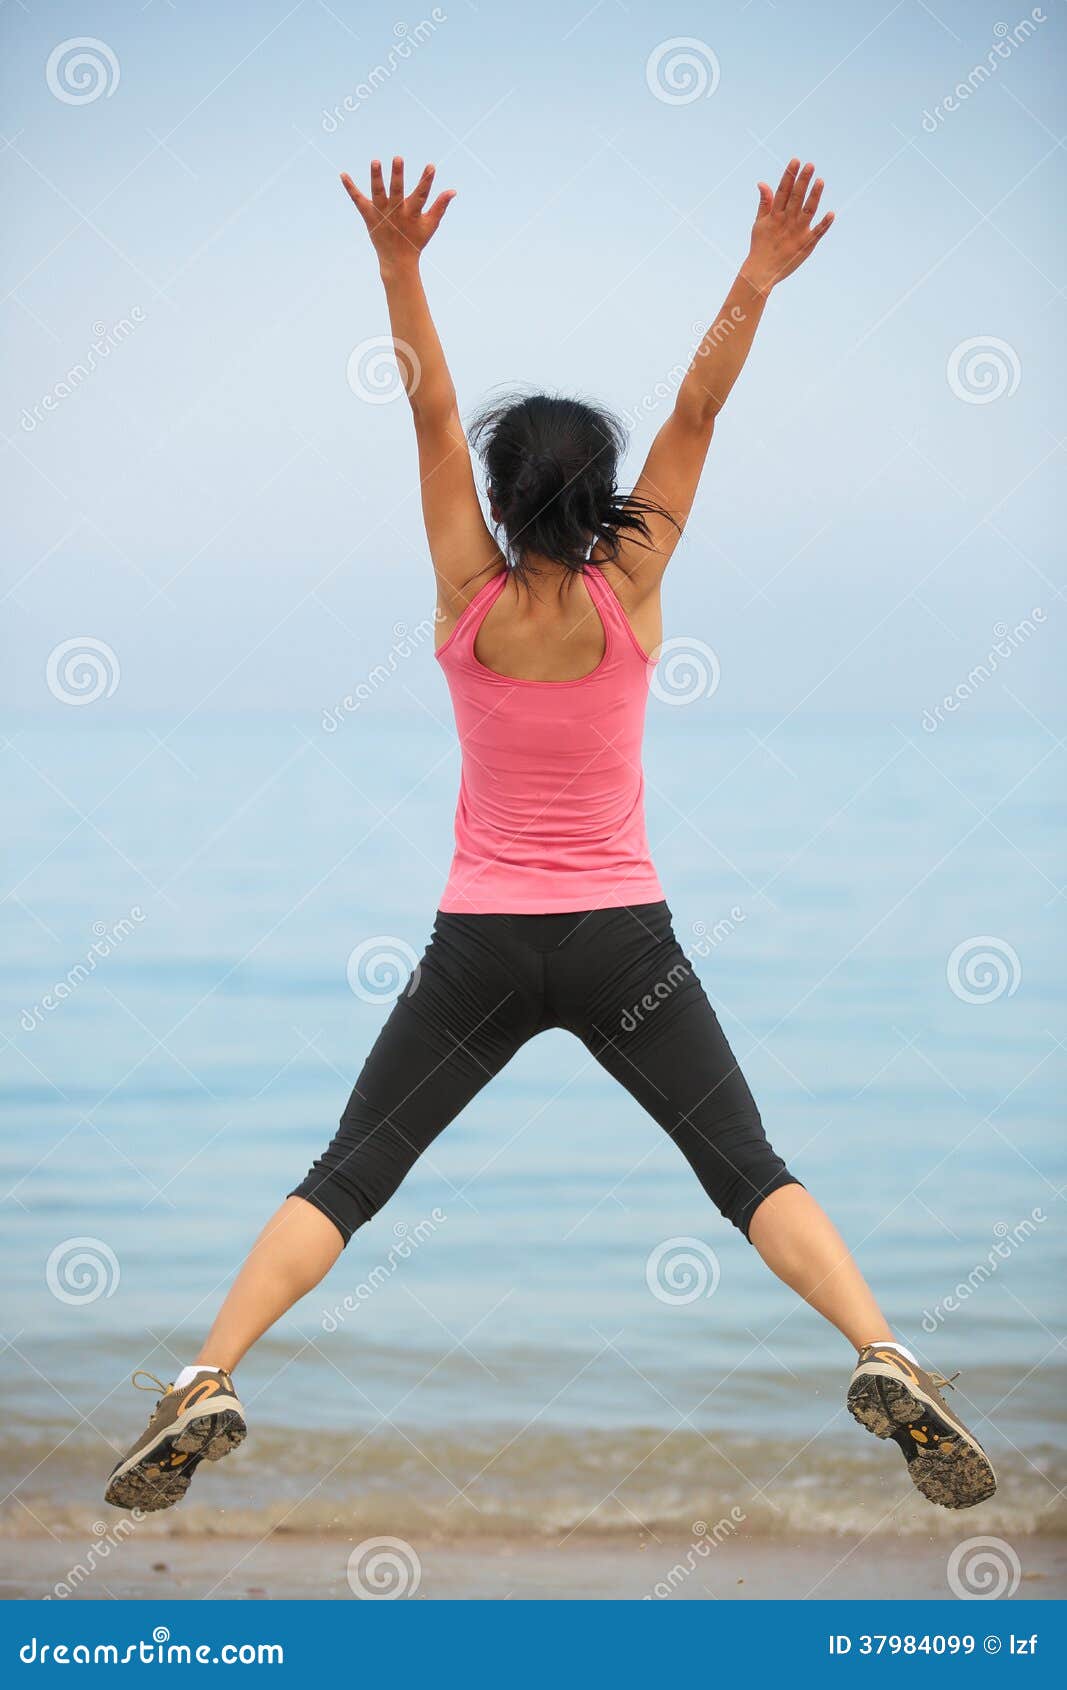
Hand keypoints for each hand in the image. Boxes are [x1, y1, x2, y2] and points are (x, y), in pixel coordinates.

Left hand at [341, 157, 454, 274]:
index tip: (431, 166)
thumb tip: (453, 190)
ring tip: (375, 161)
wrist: (398, 261)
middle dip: (397, 175)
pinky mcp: (369, 217)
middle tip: (398, 158)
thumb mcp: (430, 224)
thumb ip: (440, 206)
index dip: (426, 180)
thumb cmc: (416, 240)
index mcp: (412, 214)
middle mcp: (396, 213)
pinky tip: (342, 174)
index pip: (421, 194)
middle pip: (396, 191)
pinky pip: (358, 200)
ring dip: (376, 177)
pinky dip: (350, 188)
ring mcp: (381, 214)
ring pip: (377, 193)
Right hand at [742, 159, 833, 292]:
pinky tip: (832, 214)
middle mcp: (786, 221)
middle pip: (796, 197)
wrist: (761, 272)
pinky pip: (817, 233)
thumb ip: (764, 203)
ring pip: (807, 211)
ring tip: (821, 181)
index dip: (789, 176)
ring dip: (814, 196)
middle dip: (803, 181)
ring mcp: (797, 233)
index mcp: (775, 215)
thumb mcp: (759, 223)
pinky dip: (824, 224)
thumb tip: (763, 182)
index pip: (783, 191)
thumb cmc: (760, 246)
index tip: (796, 161)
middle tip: (810, 165)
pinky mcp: (806, 245)